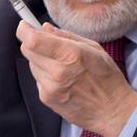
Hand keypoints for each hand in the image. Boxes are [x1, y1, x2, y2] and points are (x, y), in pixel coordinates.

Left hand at [16, 21, 136, 136]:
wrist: (112, 111)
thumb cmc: (107, 79)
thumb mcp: (94, 49)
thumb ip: (66, 36)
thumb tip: (45, 28)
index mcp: (71, 55)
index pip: (33, 40)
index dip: (24, 30)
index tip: (25, 26)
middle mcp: (58, 72)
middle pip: (27, 50)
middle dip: (33, 43)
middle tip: (46, 44)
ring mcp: (50, 87)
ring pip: (31, 65)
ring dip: (40, 61)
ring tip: (61, 66)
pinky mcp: (46, 98)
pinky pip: (37, 80)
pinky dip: (45, 76)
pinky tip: (62, 80)